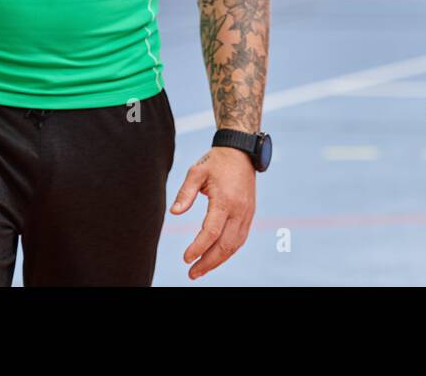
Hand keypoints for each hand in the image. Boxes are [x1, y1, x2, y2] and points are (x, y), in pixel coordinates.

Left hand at [170, 146, 255, 279]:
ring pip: (235, 245)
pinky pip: (240, 238)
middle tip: (192, 273)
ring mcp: (247, 213)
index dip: (198, 248)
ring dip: (219, 260)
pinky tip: (216, 257)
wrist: (242, 152)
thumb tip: (175, 213)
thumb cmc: (216, 161)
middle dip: (208, 262)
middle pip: (225, 244)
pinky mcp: (250, 214)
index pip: (212, 231)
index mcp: (226, 200)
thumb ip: (185, 193)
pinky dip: (228, 251)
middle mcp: (239, 209)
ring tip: (201, 270)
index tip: (186, 258)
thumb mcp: (196, 172)